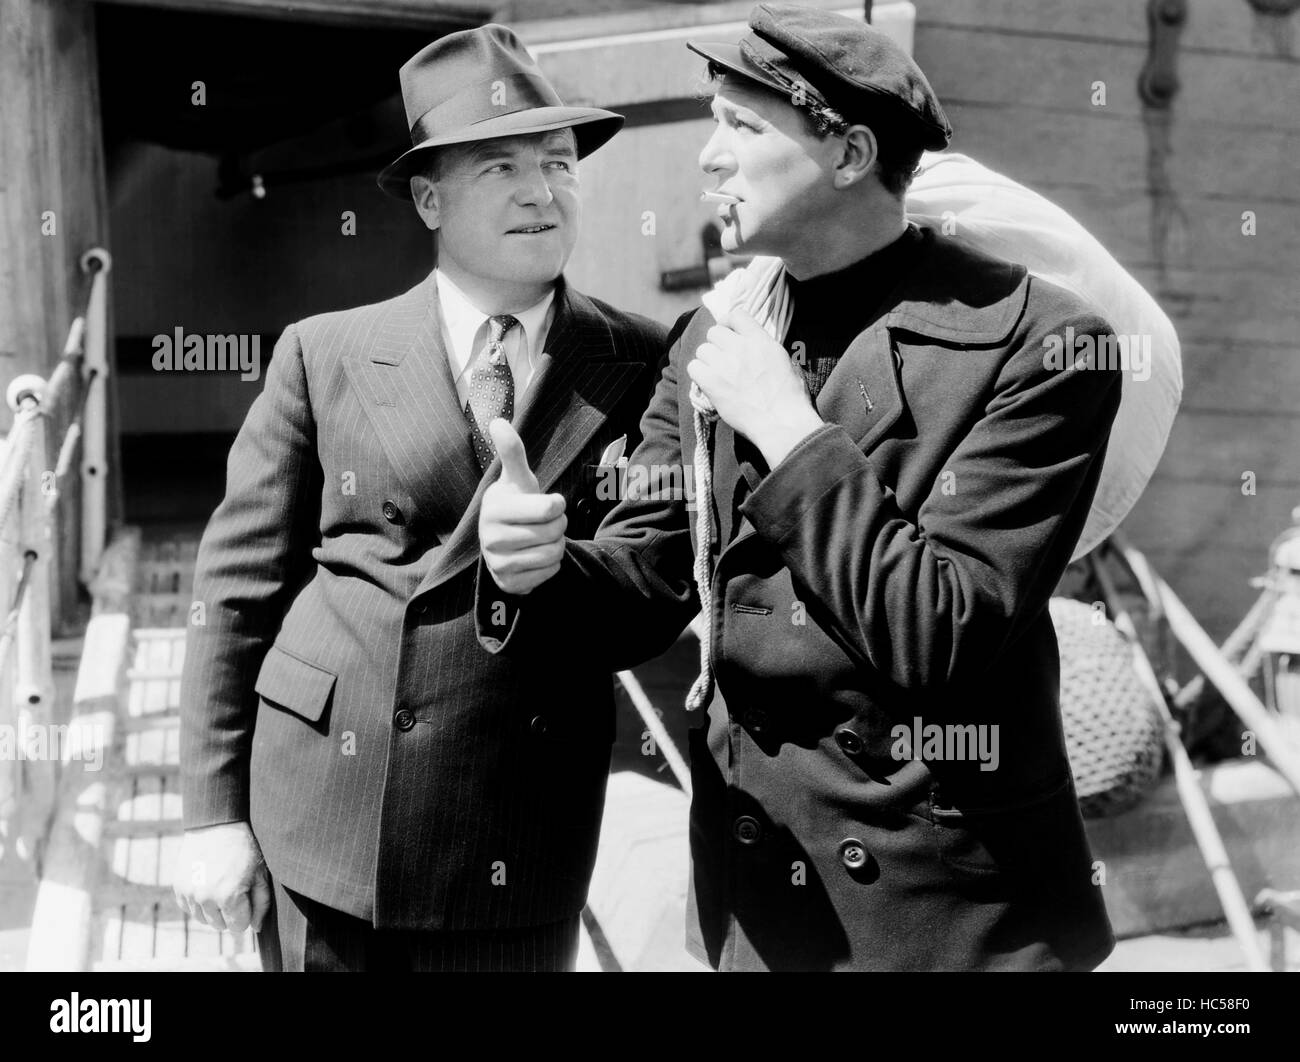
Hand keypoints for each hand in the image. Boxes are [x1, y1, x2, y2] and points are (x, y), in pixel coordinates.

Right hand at [173, 821, 270, 934]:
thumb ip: (261, 903)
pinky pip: (189, 908)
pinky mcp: (178, 887)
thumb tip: (256, 928)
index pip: (239, 926)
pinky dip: (199, 902)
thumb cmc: (244, 849)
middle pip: (220, 926)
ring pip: (203, 919)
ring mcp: (189, 893)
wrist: (216, 824)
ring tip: (222, 886)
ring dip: (214, 910)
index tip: (248, 898)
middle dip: (230, 914)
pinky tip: (208, 884)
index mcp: (229, 896)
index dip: (246, 914)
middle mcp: (205, 898)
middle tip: (236, 890)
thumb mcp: (260, 873)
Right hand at [479, 419, 566, 594]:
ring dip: (557, 545)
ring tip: (543, 539)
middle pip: (554, 532)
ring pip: (554, 554)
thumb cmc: (517, 504)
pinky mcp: (508, 583)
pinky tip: (537, 557)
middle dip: (558, 526)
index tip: (550, 503)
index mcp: (494, 508)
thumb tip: (497, 421)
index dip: (557, 505)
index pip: (549, 509)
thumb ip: (512, 452)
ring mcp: (497, 564)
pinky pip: (549, 573)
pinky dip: (552, 565)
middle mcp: (490, 538)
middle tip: (546, 523)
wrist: (505, 542)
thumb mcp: (518, 478)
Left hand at [686, 306, 823, 466]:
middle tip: (723, 360)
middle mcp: (741, 347)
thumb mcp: (785, 362)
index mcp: (761, 340)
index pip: (736, 314)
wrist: (781, 422)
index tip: (728, 333)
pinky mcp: (712, 382)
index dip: (728, 323)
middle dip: (717, 344)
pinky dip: (699, 375)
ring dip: (707, 361)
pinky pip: (693, 367)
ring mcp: (725, 364)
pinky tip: (708, 384)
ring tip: (716, 374)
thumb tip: (754, 346)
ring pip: (702, 349)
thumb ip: (766, 348)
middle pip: (714, 332)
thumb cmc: (790, 398)